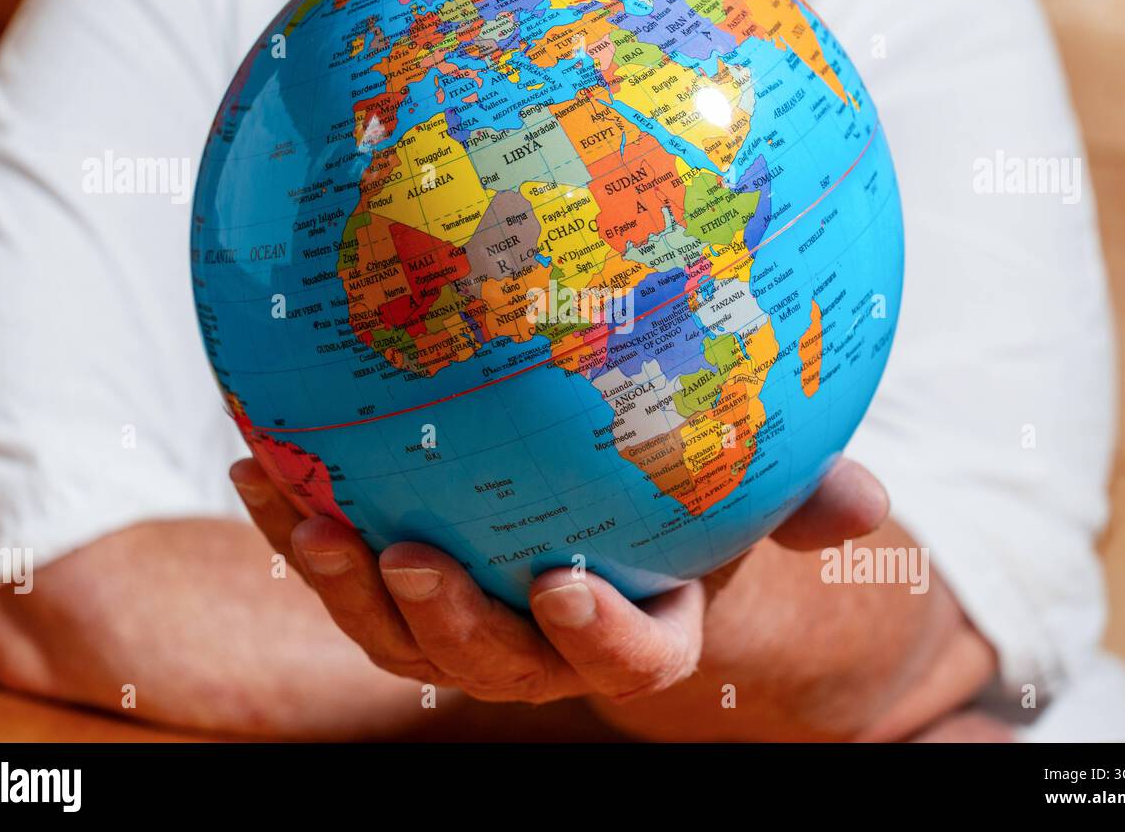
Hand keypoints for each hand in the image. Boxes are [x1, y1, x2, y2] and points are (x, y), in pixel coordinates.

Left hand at [231, 456, 888, 705]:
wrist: (614, 511)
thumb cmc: (693, 503)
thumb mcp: (752, 490)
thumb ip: (800, 496)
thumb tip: (869, 503)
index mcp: (637, 627)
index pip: (627, 660)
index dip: (600, 642)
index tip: (569, 585)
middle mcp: (542, 645)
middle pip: (491, 664)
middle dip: (448, 625)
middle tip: (414, 558)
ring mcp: (464, 619)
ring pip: (399, 634)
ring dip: (346, 582)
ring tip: (300, 513)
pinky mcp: (403, 582)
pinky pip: (344, 568)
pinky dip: (296, 526)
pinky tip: (255, 459)